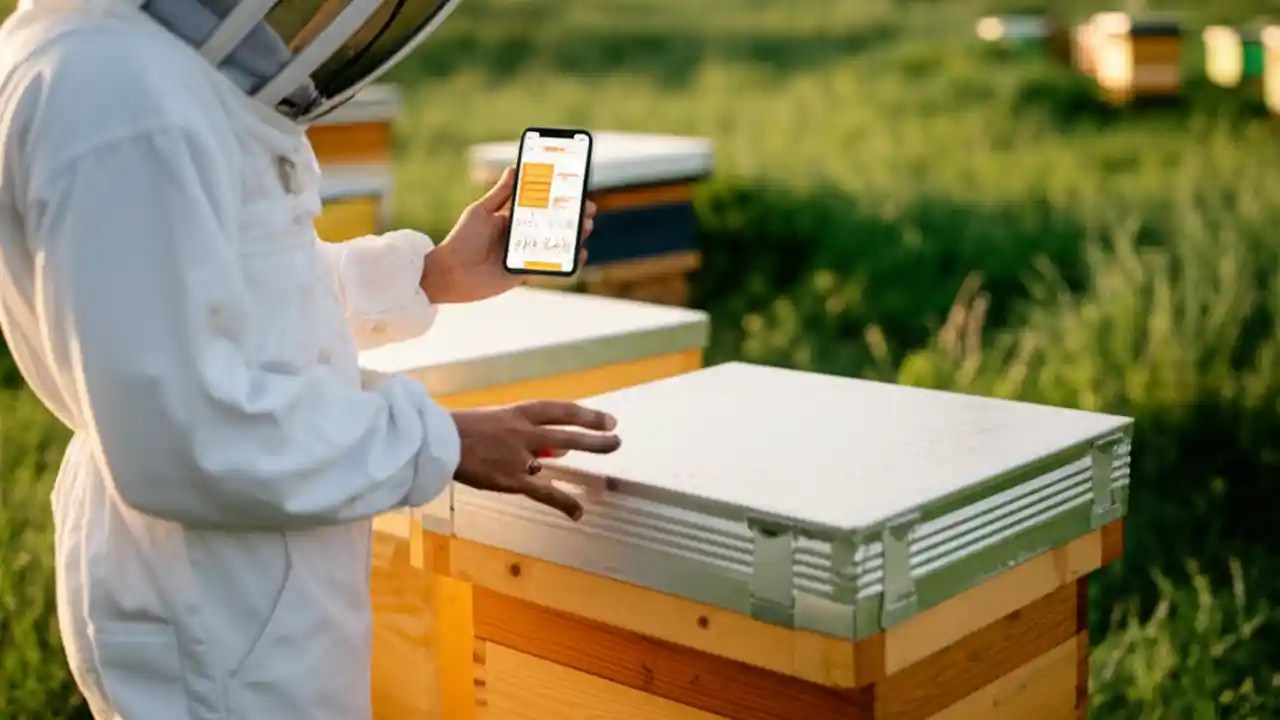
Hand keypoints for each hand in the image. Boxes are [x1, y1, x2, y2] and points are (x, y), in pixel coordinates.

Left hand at [421, 167, 598, 303]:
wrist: (449, 272)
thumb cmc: (461, 239)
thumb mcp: (480, 211)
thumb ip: (500, 194)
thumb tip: (514, 168)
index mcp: (510, 218)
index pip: (540, 205)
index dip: (558, 198)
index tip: (574, 189)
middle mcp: (520, 235)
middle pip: (553, 224)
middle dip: (572, 216)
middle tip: (587, 209)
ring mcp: (524, 254)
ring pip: (555, 243)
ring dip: (574, 236)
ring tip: (586, 227)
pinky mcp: (524, 272)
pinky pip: (551, 266)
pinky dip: (568, 262)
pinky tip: (581, 254)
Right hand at [451, 400, 620, 519]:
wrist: (437, 443)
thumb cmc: (460, 431)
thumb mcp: (495, 422)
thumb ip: (524, 433)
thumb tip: (557, 449)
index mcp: (517, 413)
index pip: (559, 410)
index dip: (585, 413)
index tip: (607, 418)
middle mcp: (524, 430)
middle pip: (568, 427)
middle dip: (594, 430)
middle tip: (616, 435)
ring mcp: (520, 454)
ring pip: (562, 447)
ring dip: (590, 447)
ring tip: (612, 448)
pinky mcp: (512, 479)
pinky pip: (543, 491)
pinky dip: (562, 502)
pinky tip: (578, 512)